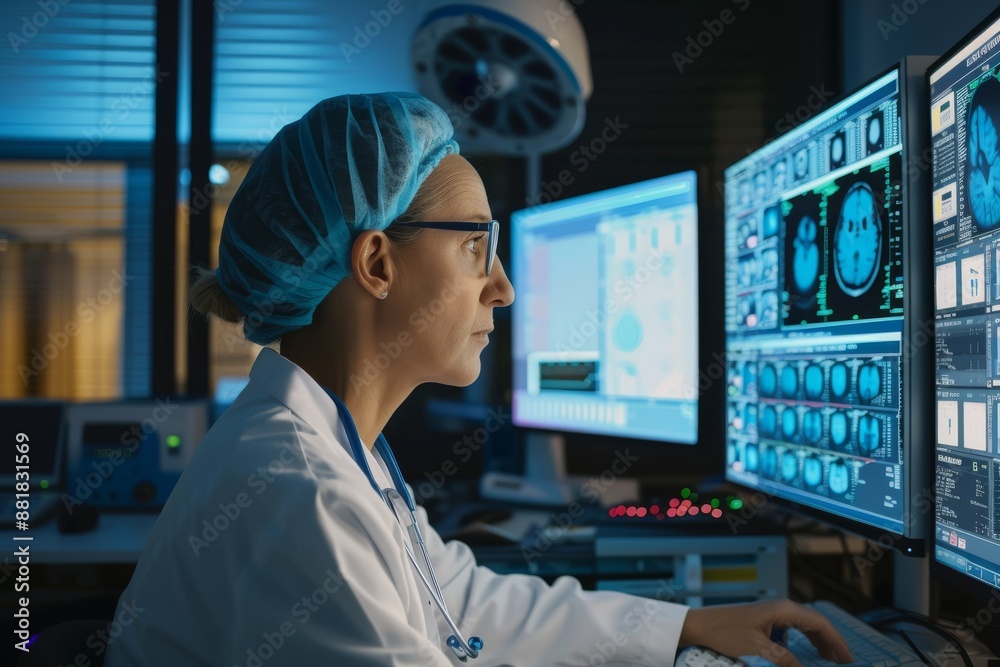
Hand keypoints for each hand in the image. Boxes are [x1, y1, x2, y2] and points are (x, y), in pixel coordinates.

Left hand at [678, 599, 853, 666]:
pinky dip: (804, 640)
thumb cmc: (725, 633)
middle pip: (815, 624)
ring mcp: (773, 612)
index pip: (820, 624)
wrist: (699, 625)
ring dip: (818, 642)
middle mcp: (781, 607)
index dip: (837, 642)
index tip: (848, 660)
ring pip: (805, 626)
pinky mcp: (765, 619)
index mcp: (783, 610)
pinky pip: (793, 629)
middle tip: (843, 663)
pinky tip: (806, 653)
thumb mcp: (758, 651)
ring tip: (829, 660)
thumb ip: (785, 661)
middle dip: (831, 643)